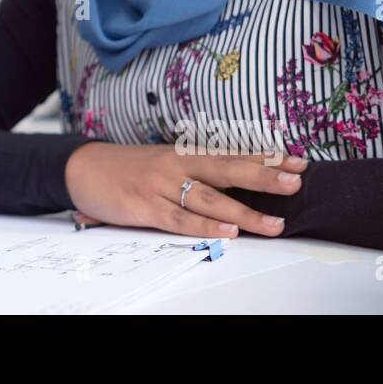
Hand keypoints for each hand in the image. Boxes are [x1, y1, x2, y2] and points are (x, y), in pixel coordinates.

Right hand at [64, 141, 306, 238]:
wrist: (83, 167)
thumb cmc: (128, 168)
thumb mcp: (165, 161)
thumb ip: (196, 171)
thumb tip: (239, 181)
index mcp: (185, 153)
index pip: (233, 154)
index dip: (266, 159)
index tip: (299, 163)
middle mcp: (177, 164)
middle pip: (227, 170)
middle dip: (264, 177)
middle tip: (295, 182)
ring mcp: (161, 185)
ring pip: (210, 199)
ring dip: (245, 211)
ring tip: (274, 223)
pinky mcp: (145, 207)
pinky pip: (181, 219)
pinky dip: (206, 225)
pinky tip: (228, 231)